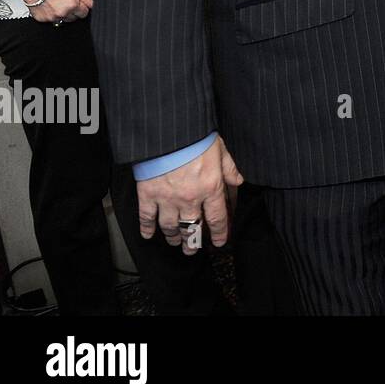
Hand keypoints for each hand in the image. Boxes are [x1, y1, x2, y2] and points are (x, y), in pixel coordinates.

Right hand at [24, 0, 91, 24]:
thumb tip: (93, 5)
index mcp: (72, 5)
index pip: (84, 13)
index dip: (82, 8)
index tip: (79, 5)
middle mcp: (63, 13)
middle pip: (75, 18)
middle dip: (73, 12)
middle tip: (66, 3)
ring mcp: (53, 18)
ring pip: (64, 20)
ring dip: (63, 14)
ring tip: (58, 4)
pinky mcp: (44, 20)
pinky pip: (52, 21)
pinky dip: (52, 15)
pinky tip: (50, 7)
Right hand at [136, 136, 243, 254]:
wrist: (169, 133)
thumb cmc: (196, 139)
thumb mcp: (220, 150)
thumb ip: (229, 169)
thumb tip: (238, 181)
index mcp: (211, 188)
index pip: (217, 218)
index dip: (219, 233)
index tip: (219, 242)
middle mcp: (190, 199)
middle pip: (192, 228)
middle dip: (193, 242)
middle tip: (192, 250)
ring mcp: (167, 199)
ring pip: (170, 227)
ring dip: (174, 237)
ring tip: (175, 243)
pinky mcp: (148, 195)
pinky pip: (146, 217)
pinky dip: (147, 228)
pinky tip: (148, 235)